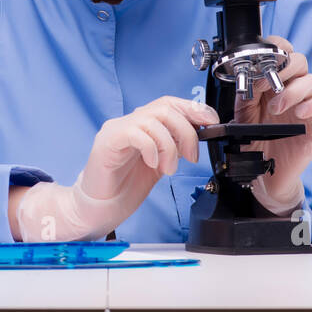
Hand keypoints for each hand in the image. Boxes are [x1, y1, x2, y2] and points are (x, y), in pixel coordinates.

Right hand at [15, 96, 219, 240]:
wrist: (100, 208)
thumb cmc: (125, 187)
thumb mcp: (161, 164)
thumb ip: (176, 147)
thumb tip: (199, 135)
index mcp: (143, 125)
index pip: (170, 104)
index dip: (194, 109)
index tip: (211, 122)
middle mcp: (129, 122)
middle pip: (165, 108)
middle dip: (186, 131)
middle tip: (191, 156)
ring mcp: (117, 129)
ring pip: (153, 119)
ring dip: (169, 145)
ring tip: (168, 168)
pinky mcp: (108, 141)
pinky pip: (135, 132)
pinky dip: (151, 147)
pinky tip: (152, 163)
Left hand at [232, 35, 311, 213]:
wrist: (265, 174)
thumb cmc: (256, 144)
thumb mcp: (242, 116)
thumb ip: (245, 94)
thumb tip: (249, 76)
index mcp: (275, 83)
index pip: (284, 53)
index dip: (279, 47)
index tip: (267, 54)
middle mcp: (294, 90)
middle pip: (300, 61)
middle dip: (285, 68)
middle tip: (269, 85)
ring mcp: (309, 105)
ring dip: (294, 90)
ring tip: (276, 108)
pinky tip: (299, 113)